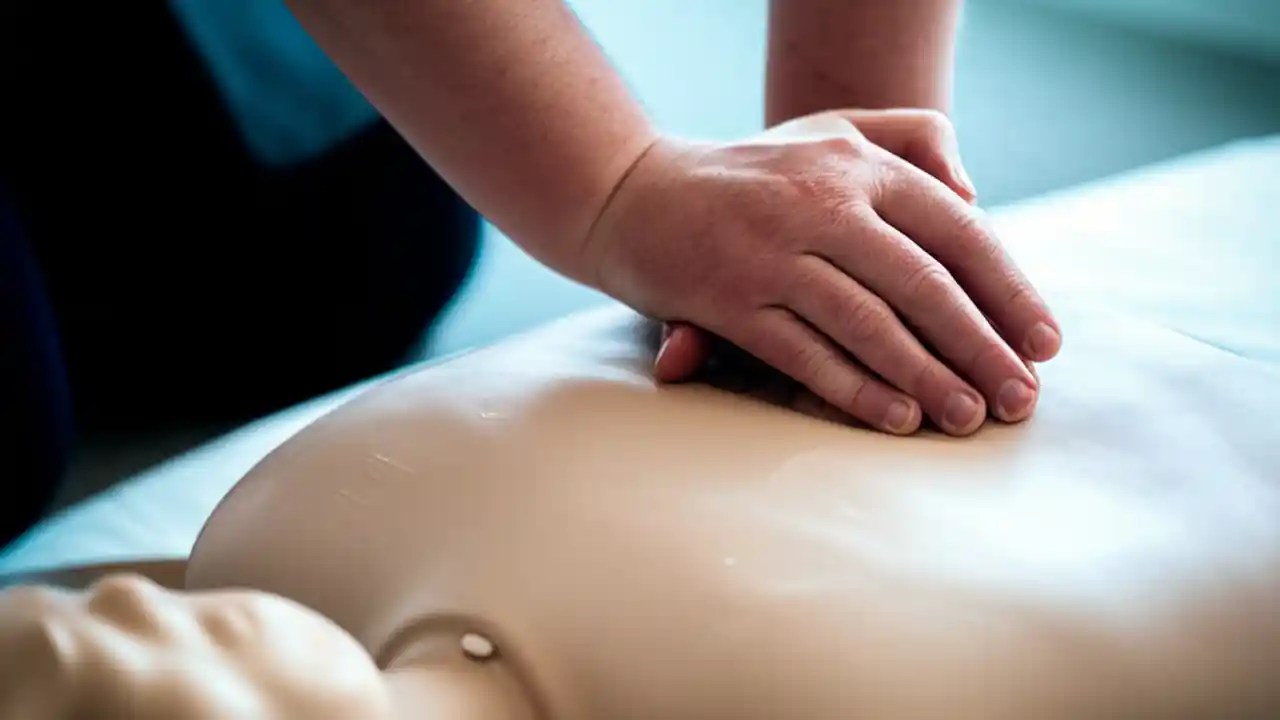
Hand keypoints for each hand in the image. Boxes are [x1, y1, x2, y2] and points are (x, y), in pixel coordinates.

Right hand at [586, 109, 1059, 435]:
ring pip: (869, 323)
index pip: (957, 229)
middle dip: (981, 346)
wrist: (630, 188)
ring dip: (927, 376)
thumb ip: (908, 143)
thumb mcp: (829, 129)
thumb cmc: (747, 170)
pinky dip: (854, 388)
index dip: (1008, 289)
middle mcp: (820, 203)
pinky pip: (804, 353)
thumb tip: (974, 195)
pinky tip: (895, 417)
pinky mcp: (729, 297)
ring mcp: (772, 252)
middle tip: (1021, 399)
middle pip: (923, 283)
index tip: (1044, 341)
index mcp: (856, 164)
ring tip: (968, 417)